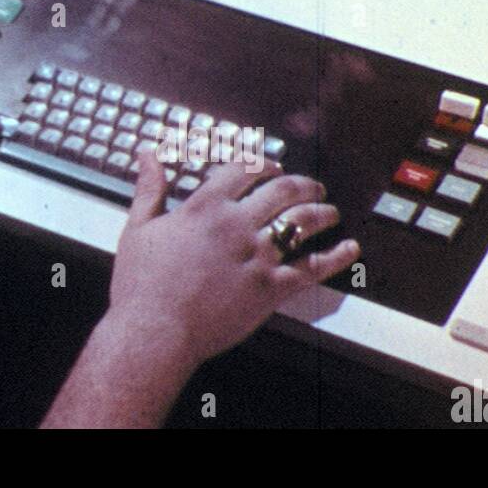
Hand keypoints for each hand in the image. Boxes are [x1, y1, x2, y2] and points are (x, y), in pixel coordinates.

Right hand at [108, 150, 360, 368]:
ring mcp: (257, 256)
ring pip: (302, 222)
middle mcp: (236, 225)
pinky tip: (349, 249)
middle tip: (312, 186)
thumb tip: (147, 155)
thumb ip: (149, 188)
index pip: (246, 168)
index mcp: (206, 206)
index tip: (273, 167)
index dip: (265, 163)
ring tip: (330, 211)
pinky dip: (336, 257)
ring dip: (322, 212)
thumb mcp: (138, 228)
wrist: (153, 332)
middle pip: (283, 189)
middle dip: (303, 184)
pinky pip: (312, 268)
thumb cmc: (141, 286)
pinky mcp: (270, 288)